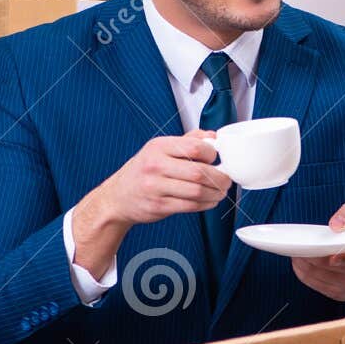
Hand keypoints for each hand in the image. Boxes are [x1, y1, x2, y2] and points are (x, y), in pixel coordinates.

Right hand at [71, 129, 230, 276]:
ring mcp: (155, 187)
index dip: (212, 154)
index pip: (195, 147)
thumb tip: (213, 137)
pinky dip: (206, 204)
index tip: (217, 159)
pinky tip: (209, 201)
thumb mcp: (160, 149)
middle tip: (226, 179)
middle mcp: (155, 165)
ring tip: (220, 192)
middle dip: (220, 177)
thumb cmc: (143, 171)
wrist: (117, 197)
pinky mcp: (159, 206)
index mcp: (159, 147)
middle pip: (198, 172)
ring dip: (215, 193)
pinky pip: (190, 206)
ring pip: (197, 191)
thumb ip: (188, 140)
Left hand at [291, 202, 344, 316]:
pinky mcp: (335, 293)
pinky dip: (300, 269)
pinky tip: (299, 259)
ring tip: (296, 249)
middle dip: (310, 252)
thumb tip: (335, 224)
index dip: (344, 257)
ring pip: (315, 273)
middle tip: (297, 242)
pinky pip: (310, 281)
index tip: (332, 257)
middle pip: (328, 264)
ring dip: (301, 260)